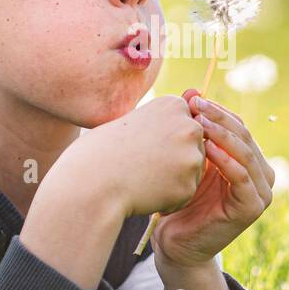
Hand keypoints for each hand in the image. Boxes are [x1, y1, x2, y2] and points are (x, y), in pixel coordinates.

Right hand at [58, 94, 206, 218]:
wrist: (90, 183)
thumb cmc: (104, 150)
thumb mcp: (136, 120)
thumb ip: (170, 113)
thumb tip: (197, 92)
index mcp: (173, 105)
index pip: (182, 127)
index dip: (159, 141)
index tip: (139, 144)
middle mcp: (188, 127)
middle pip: (193, 148)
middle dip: (172, 159)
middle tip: (139, 163)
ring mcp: (191, 157)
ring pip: (192, 172)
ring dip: (172, 178)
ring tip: (140, 176)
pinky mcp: (188, 186)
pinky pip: (185, 194)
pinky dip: (168, 197)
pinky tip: (144, 192)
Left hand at [151, 90, 274, 269]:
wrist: (177, 242)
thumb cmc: (181, 201)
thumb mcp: (190, 160)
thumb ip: (196, 130)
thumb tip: (192, 90)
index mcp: (252, 162)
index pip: (240, 128)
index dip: (218, 111)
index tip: (194, 99)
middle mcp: (262, 175)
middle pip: (244, 136)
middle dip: (219, 118)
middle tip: (196, 105)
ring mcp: (261, 192)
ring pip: (244, 153)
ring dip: (221, 134)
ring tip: (199, 122)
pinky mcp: (252, 207)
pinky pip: (240, 176)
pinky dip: (224, 159)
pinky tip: (205, 147)